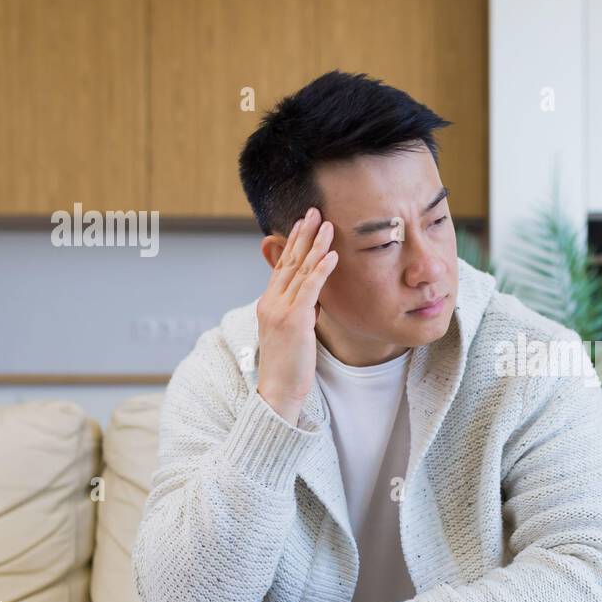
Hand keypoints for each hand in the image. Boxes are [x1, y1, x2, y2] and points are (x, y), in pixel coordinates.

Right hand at [256, 206, 338, 424]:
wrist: (278, 390)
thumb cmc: (290, 365)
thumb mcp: (295, 330)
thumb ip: (303, 308)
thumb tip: (317, 294)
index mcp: (269, 303)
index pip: (283, 266)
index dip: (294, 242)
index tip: (304, 223)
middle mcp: (271, 301)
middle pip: (289, 261)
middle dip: (303, 234)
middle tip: (314, 210)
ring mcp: (280, 309)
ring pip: (300, 270)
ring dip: (315, 244)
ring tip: (326, 223)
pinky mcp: (294, 320)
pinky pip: (310, 289)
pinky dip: (321, 269)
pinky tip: (332, 254)